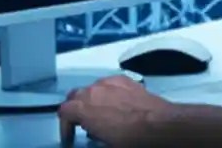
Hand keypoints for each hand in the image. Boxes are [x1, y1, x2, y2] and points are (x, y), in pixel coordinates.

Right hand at [59, 74, 173, 146]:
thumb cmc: (129, 139)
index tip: (71, 137)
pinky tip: (118, 103)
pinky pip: (109, 84)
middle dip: (76, 109)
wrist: (158, 124)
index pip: (63, 111)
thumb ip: (93, 134)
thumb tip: (94, 132)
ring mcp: (109, 82)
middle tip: (84, 123)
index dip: (65, 126)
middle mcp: (92, 90)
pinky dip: (108, 92)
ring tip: (102, 113)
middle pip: (74, 96)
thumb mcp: (105, 143)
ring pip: (92, 88)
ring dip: (92, 99)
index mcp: (83, 108)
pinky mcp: (124, 79)